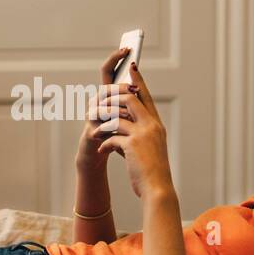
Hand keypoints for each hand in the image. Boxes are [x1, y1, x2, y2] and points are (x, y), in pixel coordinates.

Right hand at [76, 45, 135, 169]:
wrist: (97, 153)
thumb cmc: (113, 131)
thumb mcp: (123, 112)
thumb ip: (128, 97)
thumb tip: (138, 79)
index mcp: (106, 95)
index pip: (108, 71)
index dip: (116, 58)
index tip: (127, 48)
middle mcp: (96, 102)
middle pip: (107, 88)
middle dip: (121, 87)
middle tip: (134, 89)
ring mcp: (92, 116)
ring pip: (105, 105)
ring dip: (120, 106)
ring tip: (132, 112)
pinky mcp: (91, 131)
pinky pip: (103, 123)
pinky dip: (116, 122)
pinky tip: (126, 124)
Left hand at [94, 62, 172, 199]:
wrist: (157, 189)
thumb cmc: (151, 170)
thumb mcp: (149, 147)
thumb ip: (137, 132)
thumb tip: (119, 122)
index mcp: (156, 124)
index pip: (146, 96)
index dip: (138, 80)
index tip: (132, 65)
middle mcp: (151, 125)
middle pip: (130, 98)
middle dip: (112, 98)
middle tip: (100, 102)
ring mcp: (142, 134)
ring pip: (117, 116)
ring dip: (103, 122)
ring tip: (96, 131)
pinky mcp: (132, 145)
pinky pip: (112, 136)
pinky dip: (105, 143)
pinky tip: (102, 150)